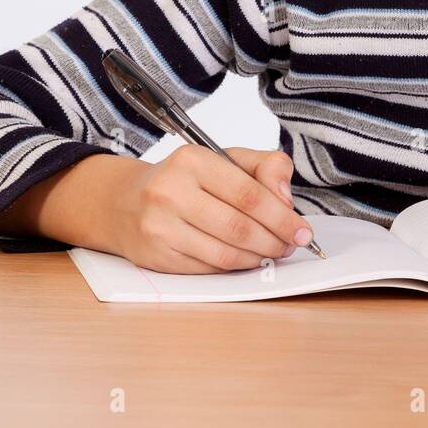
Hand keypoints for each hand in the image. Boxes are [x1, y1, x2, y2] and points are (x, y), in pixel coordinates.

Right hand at [112, 144, 315, 273]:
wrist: (125, 203)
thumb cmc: (185, 180)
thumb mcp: (225, 159)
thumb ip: (265, 167)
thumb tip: (287, 198)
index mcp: (193, 160)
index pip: (249, 194)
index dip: (282, 217)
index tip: (303, 230)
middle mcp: (171, 192)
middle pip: (239, 227)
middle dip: (275, 240)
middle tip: (291, 245)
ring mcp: (160, 226)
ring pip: (225, 253)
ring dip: (258, 258)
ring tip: (273, 252)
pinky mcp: (156, 256)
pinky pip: (208, 268)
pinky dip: (235, 267)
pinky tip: (246, 259)